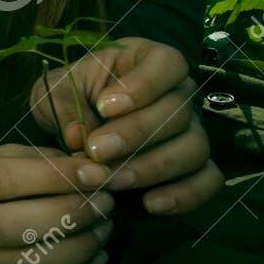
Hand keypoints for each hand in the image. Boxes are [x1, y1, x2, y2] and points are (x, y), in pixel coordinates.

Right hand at [0, 145, 116, 263]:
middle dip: (70, 215)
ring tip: (103, 228)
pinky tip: (96, 258)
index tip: (97, 175)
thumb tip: (96, 175)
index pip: (2, 179)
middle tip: (105, 204)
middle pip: (13, 227)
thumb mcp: (8, 154)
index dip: (54, 178)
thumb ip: (48, 160)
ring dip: (80, 248)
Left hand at [30, 36, 222, 214]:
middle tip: (96, 151)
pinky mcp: (197, 165)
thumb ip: (66, 106)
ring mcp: (193, 129)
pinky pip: (208, 181)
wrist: (77, 127)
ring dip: (152, 168)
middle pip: (179, 111)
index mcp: (149, 60)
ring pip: (194, 148)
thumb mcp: (56, 91)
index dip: (141, 86)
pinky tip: (150, 204)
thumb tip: (77, 137)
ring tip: (111, 180)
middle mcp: (180, 93)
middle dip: (135, 135)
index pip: (167, 64)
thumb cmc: (70, 97)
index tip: (104, 107)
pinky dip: (185, 195)